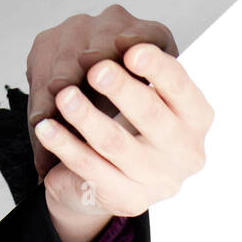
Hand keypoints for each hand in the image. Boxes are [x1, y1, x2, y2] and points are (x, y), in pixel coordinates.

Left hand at [35, 44, 213, 224]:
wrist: (117, 177)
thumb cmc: (133, 121)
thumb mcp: (144, 93)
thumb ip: (136, 72)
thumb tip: (114, 42)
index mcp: (196, 117)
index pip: (180, 88)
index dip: (157, 68)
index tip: (132, 50)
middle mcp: (185, 152)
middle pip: (152, 116)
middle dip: (123, 90)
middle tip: (96, 69)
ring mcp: (158, 181)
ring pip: (116, 144)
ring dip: (87, 117)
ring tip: (63, 96)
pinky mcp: (127, 199)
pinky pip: (89, 168)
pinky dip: (64, 145)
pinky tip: (45, 127)